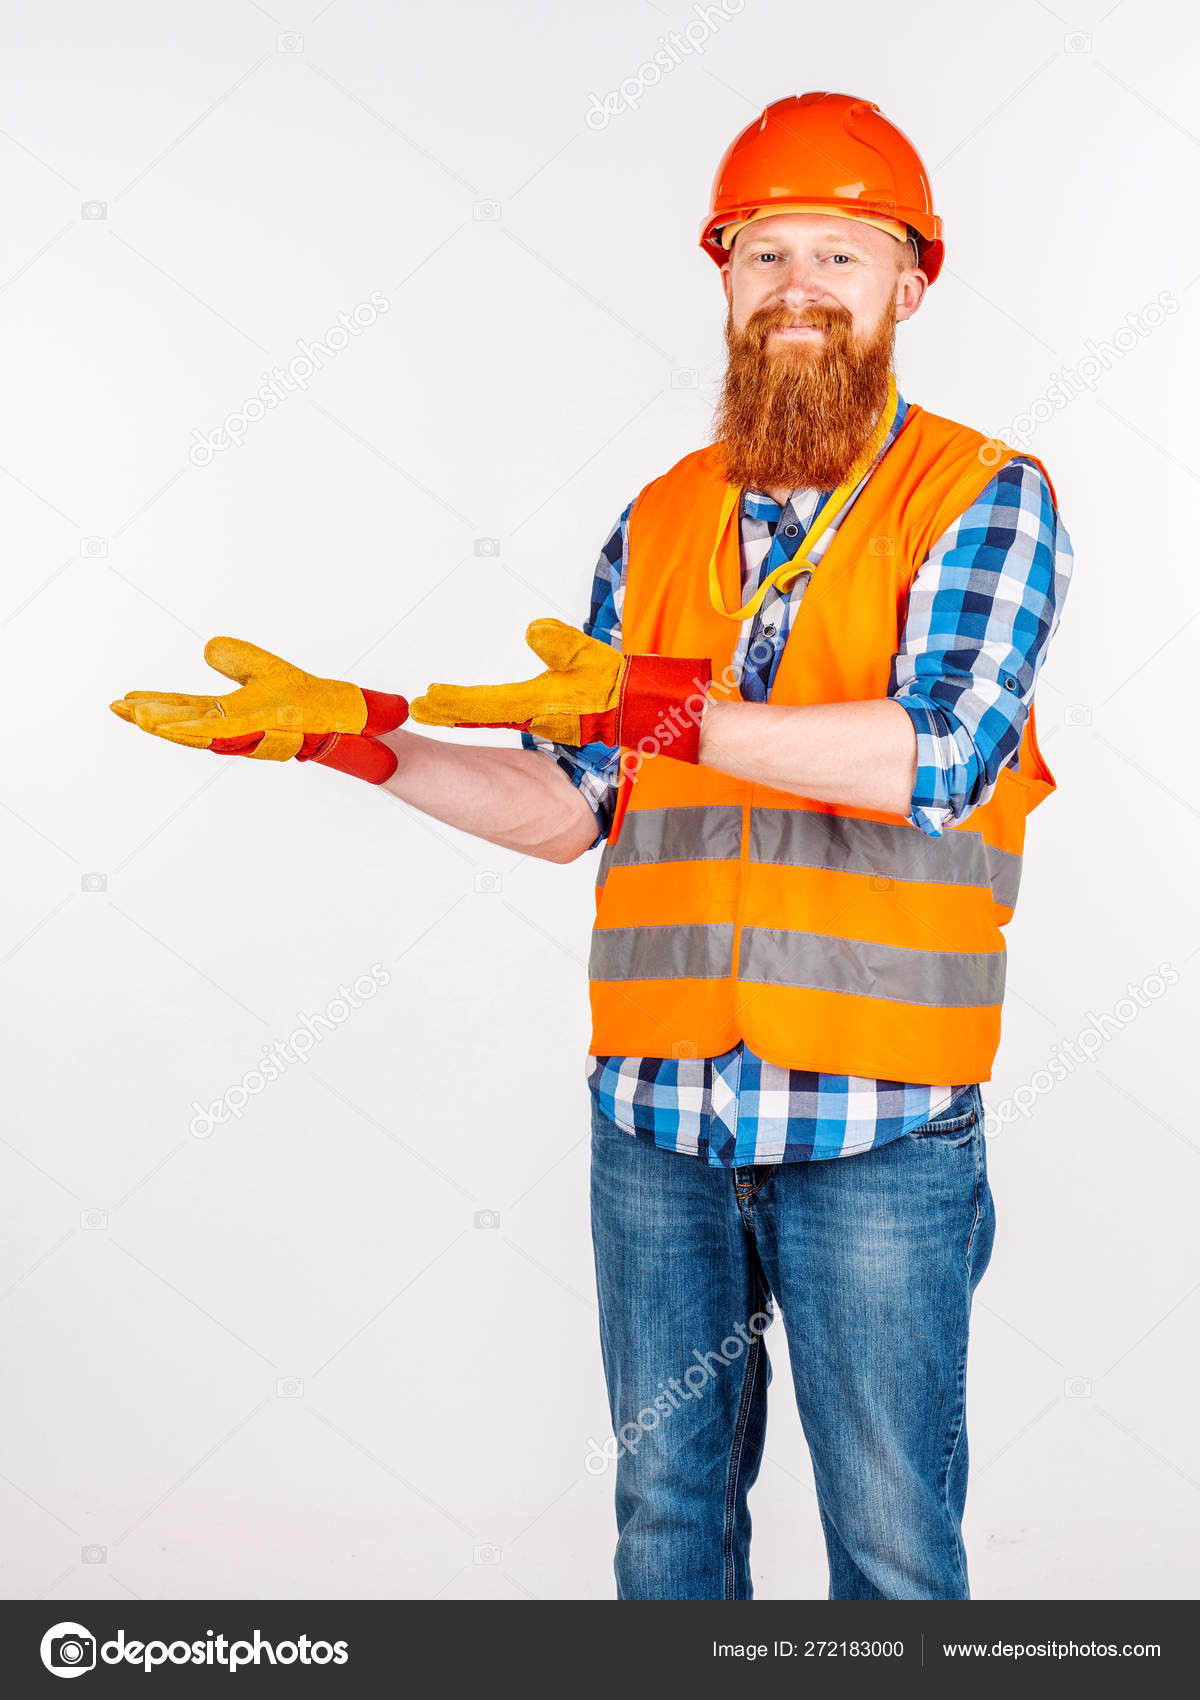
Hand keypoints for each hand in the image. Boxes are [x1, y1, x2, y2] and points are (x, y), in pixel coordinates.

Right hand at [111, 637, 408, 784]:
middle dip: (151, 717)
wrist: (343, 716)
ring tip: (141, 719)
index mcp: (229, 713)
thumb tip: (208, 648)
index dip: (154, 706)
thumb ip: (235, 660)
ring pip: (201, 734)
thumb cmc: (306, 699)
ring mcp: (248, 733)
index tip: (123, 702)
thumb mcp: (261, 670)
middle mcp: (234, 727)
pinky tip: (183, 730)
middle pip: (184, 724)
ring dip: (170, 727)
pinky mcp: (266, 733)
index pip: (183, 709)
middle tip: (116, 709)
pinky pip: (231, 735)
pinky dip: (204, 733)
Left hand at [409, 618, 710, 761]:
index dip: (450, 703)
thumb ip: (562, 644)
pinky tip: (484, 707)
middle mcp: (534, 718)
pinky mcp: (555, 719)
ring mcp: (544, 721)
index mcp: (537, 705)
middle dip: (449, 710)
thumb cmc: (619, 687)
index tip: (424, 701)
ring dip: (466, 710)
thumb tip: (534, 630)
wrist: (645, 712)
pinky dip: (488, 710)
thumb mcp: (592, 658)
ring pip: (495, 715)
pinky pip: (511, 714)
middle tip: (420, 706)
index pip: (482, 704)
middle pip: (481, 713)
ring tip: (441, 704)